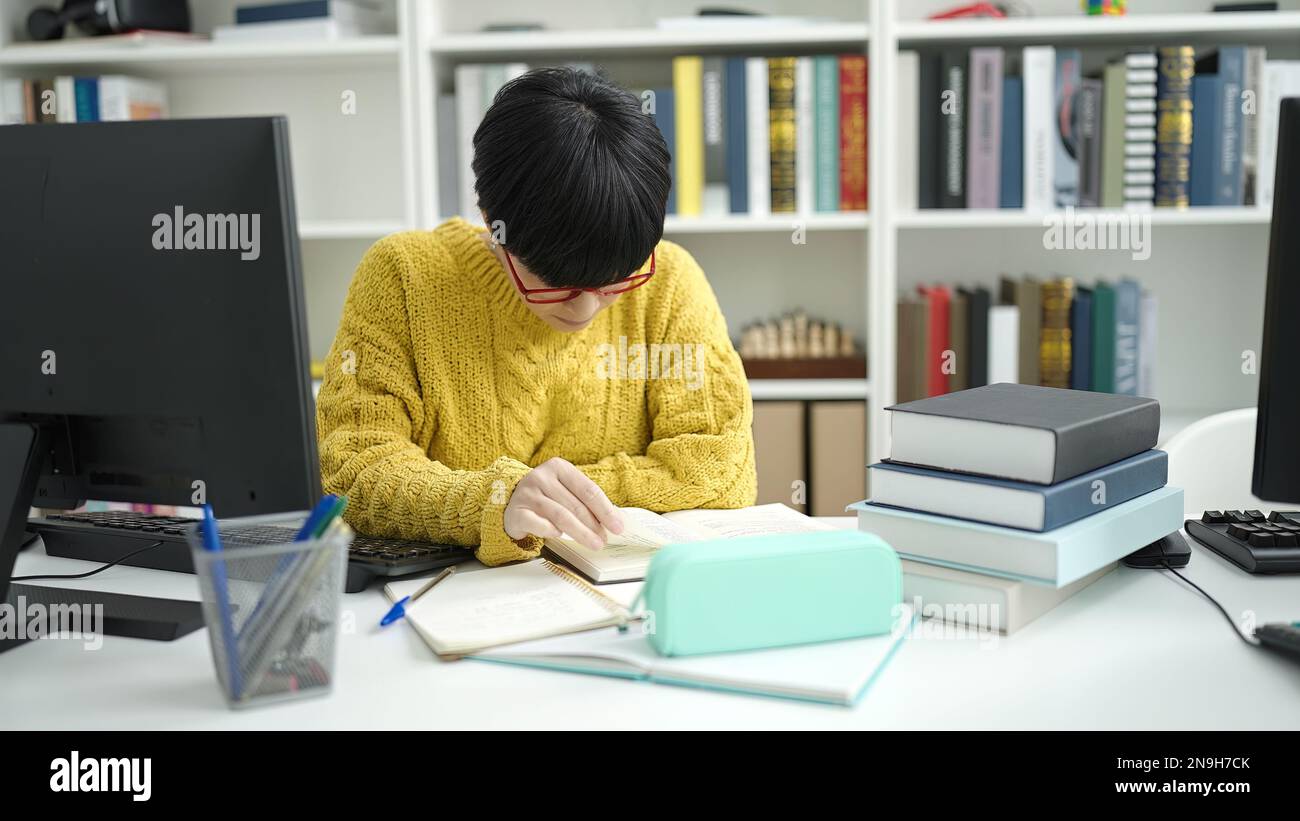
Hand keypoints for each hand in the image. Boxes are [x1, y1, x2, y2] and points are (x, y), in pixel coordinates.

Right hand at [503, 458, 623, 549]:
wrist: (511, 502)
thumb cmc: (546, 498)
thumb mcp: (566, 492)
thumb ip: (587, 502)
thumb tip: (616, 520)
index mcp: (559, 467)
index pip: (588, 490)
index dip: (605, 510)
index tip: (618, 526)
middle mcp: (541, 477)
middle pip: (576, 505)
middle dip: (594, 525)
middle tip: (605, 539)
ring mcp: (527, 493)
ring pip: (560, 515)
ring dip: (580, 532)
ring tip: (594, 544)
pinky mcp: (516, 511)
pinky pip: (537, 523)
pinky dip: (550, 530)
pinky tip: (560, 536)